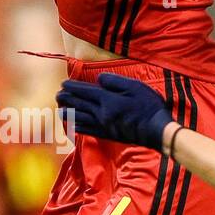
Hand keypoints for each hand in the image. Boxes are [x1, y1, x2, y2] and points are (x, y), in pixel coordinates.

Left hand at [57, 74, 171, 148]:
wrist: (156, 131)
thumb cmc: (148, 107)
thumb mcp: (135, 87)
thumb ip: (115, 81)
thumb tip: (99, 80)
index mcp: (108, 100)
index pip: (85, 91)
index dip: (73, 87)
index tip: (64, 83)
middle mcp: (102, 113)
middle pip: (79, 104)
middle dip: (66, 98)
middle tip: (58, 94)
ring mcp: (103, 126)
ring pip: (79, 119)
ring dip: (68, 113)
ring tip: (61, 108)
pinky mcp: (107, 135)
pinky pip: (86, 131)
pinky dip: (76, 126)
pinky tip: (72, 125)